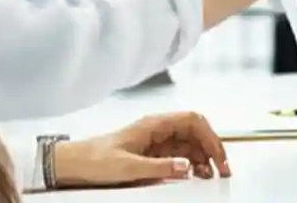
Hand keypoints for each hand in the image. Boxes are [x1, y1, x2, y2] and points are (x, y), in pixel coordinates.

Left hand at [53, 112, 229, 187]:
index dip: (210, 137)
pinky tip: (194, 175)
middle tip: (222, 170)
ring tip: (211, 175)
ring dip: (203, 158)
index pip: (193, 121)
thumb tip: (187, 167)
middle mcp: (158, 129)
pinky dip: (191, 164)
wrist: (74, 164)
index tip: (219, 157)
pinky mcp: (152, 154)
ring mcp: (156, 141)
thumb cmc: (95, 159)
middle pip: (195, 132)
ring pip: (190, 144)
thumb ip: (160, 167)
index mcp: (154, 124)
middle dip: (212, 149)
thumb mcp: (129, 167)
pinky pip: (179, 155)